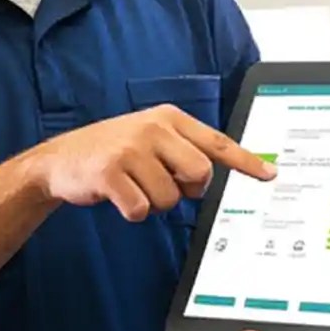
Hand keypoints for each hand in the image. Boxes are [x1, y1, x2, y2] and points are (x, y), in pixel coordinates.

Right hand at [32, 105, 277, 220]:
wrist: (60, 160)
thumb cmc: (113, 151)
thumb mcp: (149, 138)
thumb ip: (182, 150)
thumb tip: (211, 177)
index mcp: (168, 118)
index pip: (216, 141)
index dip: (245, 161)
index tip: (270, 174)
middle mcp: (153, 128)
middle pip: (200, 174)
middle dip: (186, 190)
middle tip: (163, 184)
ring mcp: (131, 149)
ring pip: (170, 198)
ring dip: (155, 203)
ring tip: (133, 186)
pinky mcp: (111, 173)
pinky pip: (142, 210)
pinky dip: (132, 212)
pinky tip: (117, 195)